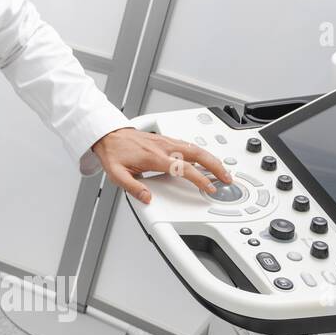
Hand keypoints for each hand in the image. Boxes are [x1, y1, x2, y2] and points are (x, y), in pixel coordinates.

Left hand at [92, 127, 233, 204]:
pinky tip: (205, 159)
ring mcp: (165, 141)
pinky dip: (200, 152)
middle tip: (227, 178)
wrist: (108, 135)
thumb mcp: (117, 174)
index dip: (200, 179)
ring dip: (211, 158)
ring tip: (221, 170)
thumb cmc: (113, 153)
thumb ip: (133, 188)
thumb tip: (148, 199)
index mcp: (154, 157)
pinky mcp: (164, 139)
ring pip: (195, 147)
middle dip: (216, 166)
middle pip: (197, 154)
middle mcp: (163, 147)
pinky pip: (187, 144)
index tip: (210, 188)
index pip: (184, 168)